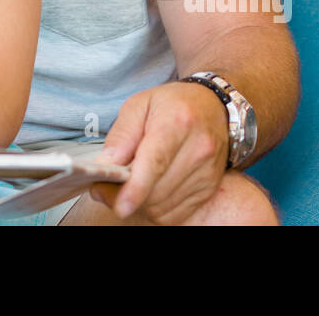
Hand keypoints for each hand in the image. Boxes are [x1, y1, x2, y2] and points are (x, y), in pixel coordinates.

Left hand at [88, 81, 229, 223]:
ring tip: (129, 184)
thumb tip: (105, 165)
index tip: (120, 205)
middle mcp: (198, 149)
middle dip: (126, 195)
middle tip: (106, 186)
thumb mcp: (139, 104)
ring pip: (163, 206)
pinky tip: (149, 191)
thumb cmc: (172, 103)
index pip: (156, 162)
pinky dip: (155, 208)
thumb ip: (121, 134)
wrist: (213, 107)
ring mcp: (207, 172)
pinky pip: (175, 214)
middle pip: (157, 190)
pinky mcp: (209, 189)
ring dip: (140, 203)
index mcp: (177, 122)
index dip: (136, 188)